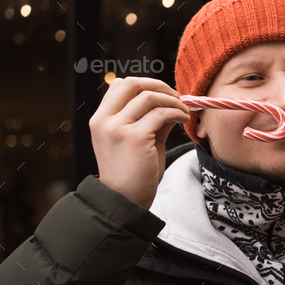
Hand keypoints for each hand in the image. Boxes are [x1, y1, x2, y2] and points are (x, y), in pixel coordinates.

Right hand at [89, 76, 190, 208]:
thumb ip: (149, 119)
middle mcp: (105, 120)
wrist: (125, 201)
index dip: (145, 84)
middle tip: (176, 96)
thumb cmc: (132, 173)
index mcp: (100, 119)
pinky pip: (161, 113)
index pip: (120, 84)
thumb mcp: (136, 140)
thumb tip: (172, 101)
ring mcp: (117, 128)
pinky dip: (176, 112)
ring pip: (149, 97)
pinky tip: (183, 119)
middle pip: (133, 84)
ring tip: (183, 110)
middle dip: (159, 85)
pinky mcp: (134, 137)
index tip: (163, 93)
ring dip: (172, 100)